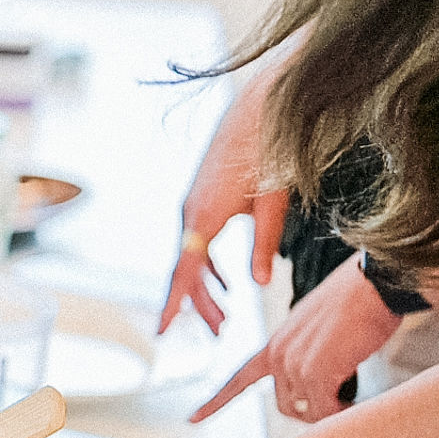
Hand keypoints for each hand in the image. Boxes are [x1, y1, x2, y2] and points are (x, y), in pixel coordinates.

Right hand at [161, 72, 289, 334]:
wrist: (260, 104)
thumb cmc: (269, 149)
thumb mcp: (274, 202)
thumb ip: (265, 244)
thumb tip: (258, 282)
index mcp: (204, 216)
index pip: (183, 270)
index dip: (175, 303)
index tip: (163, 330)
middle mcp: (190, 212)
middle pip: (187, 270)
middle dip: (201, 304)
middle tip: (221, 333)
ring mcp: (193, 204)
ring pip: (192, 257)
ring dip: (208, 286)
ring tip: (227, 316)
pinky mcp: (202, 197)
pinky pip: (198, 240)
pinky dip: (210, 265)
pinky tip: (231, 281)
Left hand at [191, 255, 400, 424]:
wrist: (372, 284)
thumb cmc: (355, 304)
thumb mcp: (316, 329)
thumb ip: (304, 353)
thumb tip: (313, 378)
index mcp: (275, 344)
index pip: (239, 378)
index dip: (216, 402)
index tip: (192, 418)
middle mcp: (278, 355)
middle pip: (286, 405)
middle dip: (312, 410)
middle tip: (340, 402)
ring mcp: (293, 365)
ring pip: (307, 411)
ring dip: (330, 411)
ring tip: (352, 397)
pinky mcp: (315, 373)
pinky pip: (326, 410)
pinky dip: (343, 412)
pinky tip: (357, 401)